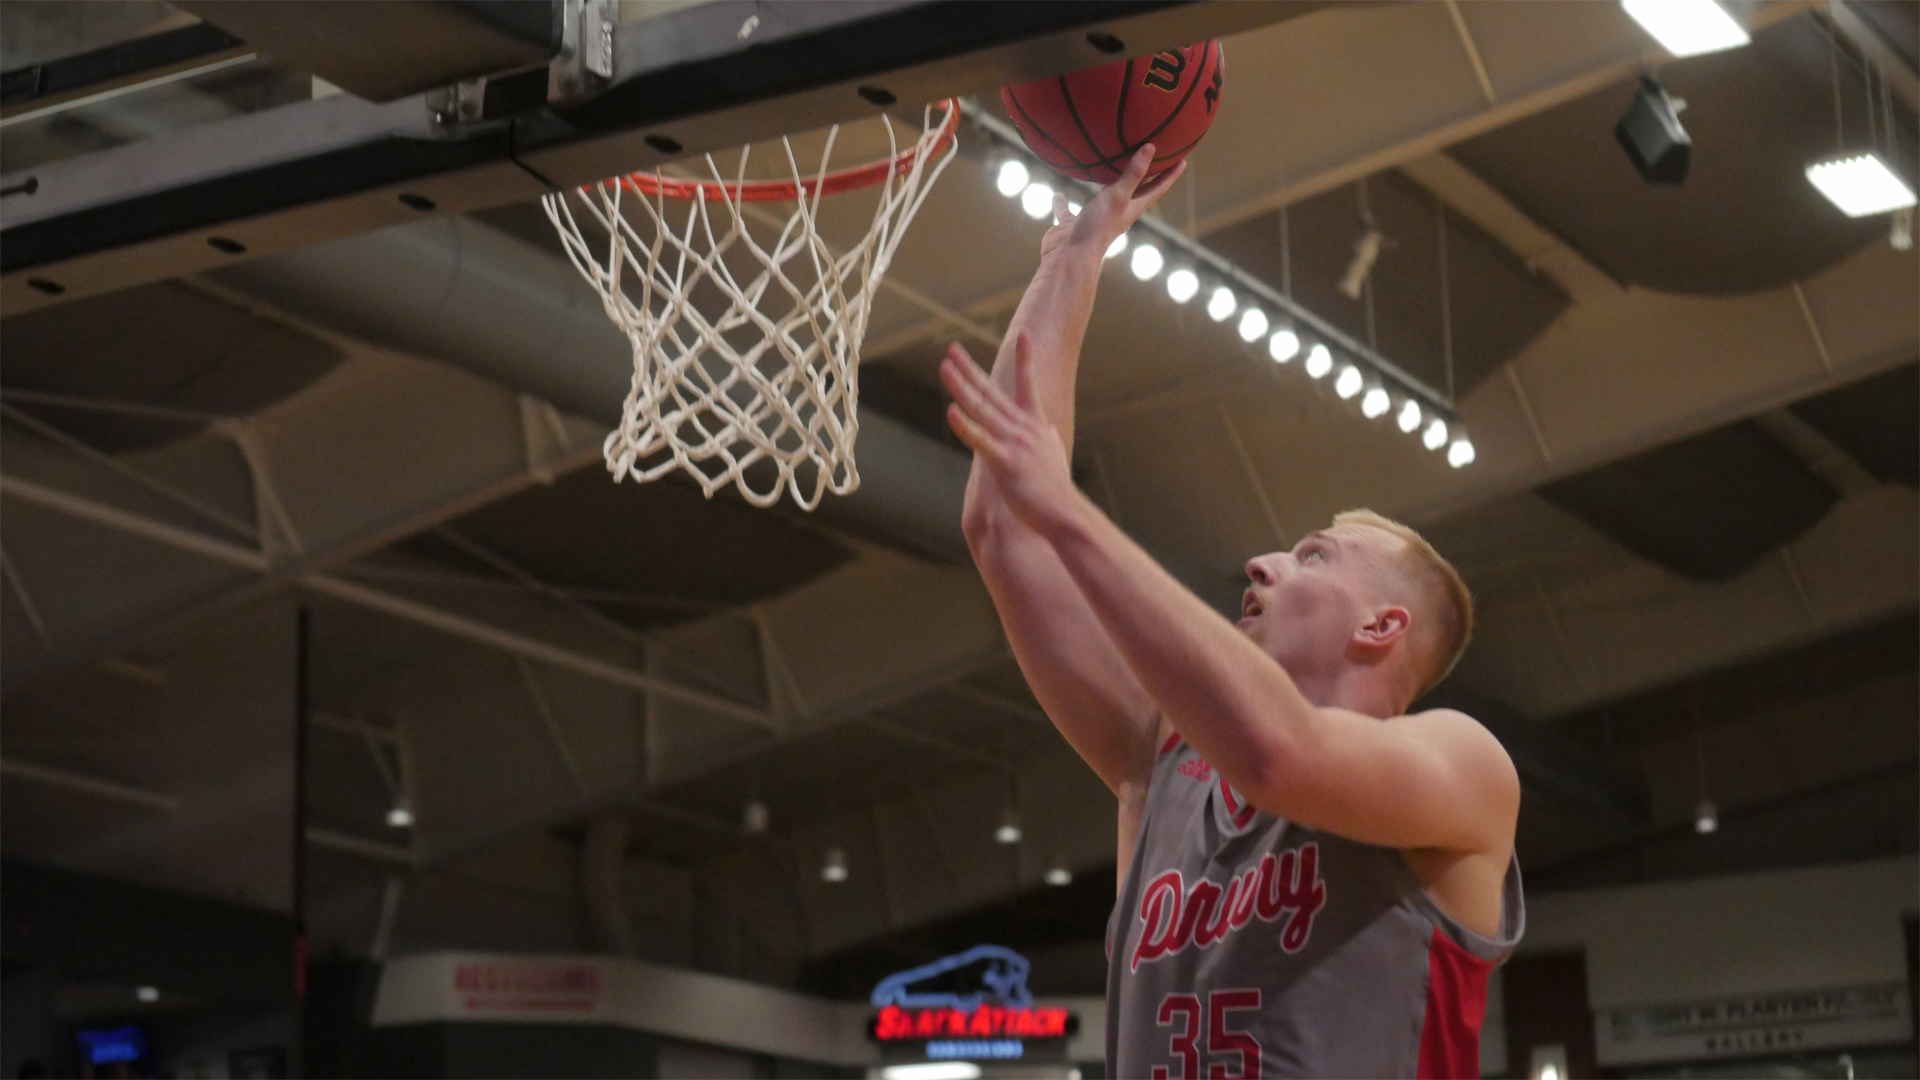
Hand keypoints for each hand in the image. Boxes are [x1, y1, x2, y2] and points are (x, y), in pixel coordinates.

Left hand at [943, 333, 1083, 534]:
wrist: (1065, 514)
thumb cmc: (1056, 489)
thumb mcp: (1055, 456)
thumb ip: (1048, 439)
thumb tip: (1048, 430)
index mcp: (1035, 425)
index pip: (1028, 384)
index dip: (1026, 359)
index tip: (1023, 335)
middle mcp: (1024, 428)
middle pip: (991, 391)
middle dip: (969, 368)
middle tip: (952, 348)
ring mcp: (1014, 444)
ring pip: (981, 409)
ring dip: (961, 386)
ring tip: (944, 366)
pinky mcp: (1005, 463)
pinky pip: (980, 441)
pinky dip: (965, 426)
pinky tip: (950, 411)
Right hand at [1039, 144, 1185, 261]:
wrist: (1069, 258)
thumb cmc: (1097, 228)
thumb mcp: (1118, 196)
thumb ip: (1133, 174)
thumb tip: (1151, 148)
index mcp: (1132, 209)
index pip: (1157, 189)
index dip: (1170, 175)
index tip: (1182, 161)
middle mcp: (1116, 213)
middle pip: (1134, 191)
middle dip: (1143, 175)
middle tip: (1151, 156)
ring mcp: (1094, 219)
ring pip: (1101, 199)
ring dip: (1104, 186)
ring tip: (1105, 169)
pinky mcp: (1073, 224)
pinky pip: (1067, 211)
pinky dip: (1062, 202)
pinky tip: (1059, 193)